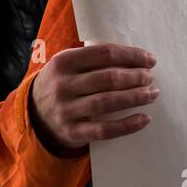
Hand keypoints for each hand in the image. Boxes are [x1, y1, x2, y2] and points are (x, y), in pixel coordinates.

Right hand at [28, 44, 157, 155]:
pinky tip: (144, 118)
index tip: (150, 60)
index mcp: (64, 62)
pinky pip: (105, 130)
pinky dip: (127, 125)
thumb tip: (135, 58)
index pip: (104, 54)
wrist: (34, 113)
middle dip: (135, 77)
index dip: (131, 56)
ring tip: (152, 93)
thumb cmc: (63, 83)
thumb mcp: (68, 65)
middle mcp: (64, 85)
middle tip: (150, 77)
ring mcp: (67, 110)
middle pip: (108, 78)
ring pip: (107, 102)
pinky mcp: (73, 132)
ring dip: (135, 97)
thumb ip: (93, 59)